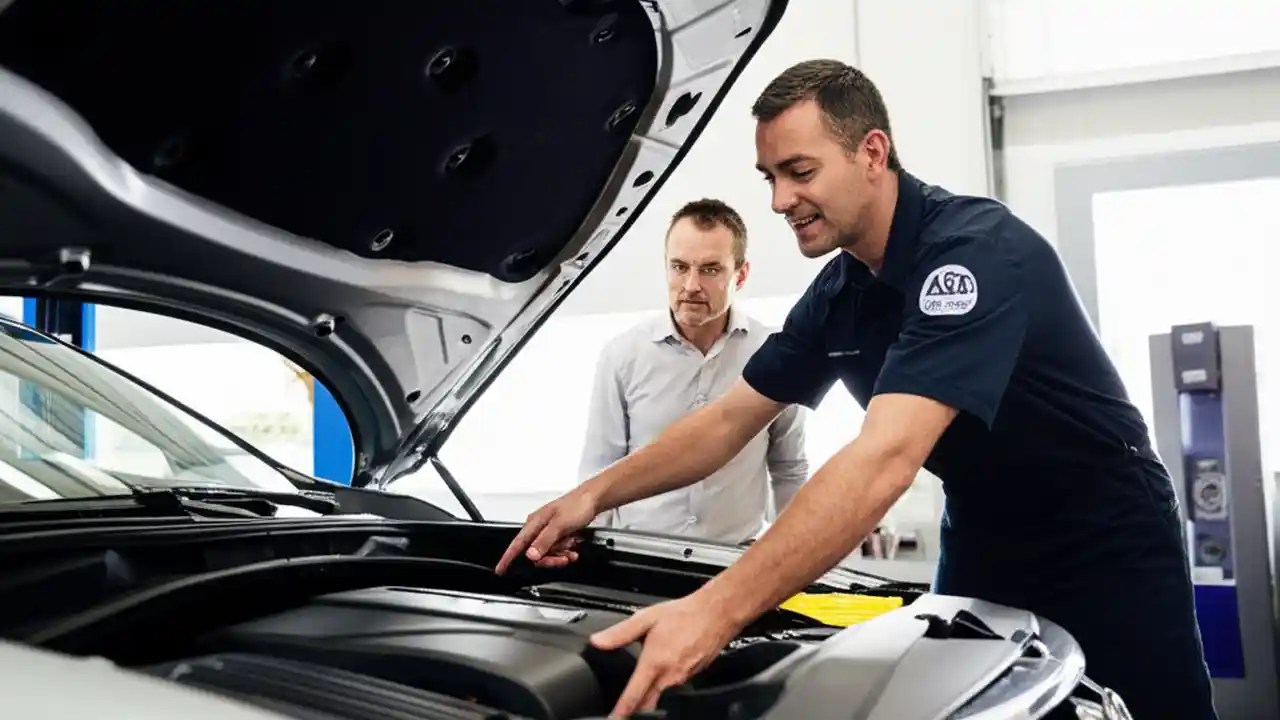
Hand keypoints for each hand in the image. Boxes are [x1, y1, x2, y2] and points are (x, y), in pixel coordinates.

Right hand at [494, 488, 598, 574]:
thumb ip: (544, 541)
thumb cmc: (577, 505)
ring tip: (571, 548)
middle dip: (550, 558)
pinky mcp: (557, 533)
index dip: (507, 558)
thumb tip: (530, 554)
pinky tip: (572, 547)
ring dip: (560, 554)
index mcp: (534, 523)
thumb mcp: (560, 525)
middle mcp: (538, 527)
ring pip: (548, 553)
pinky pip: (557, 549)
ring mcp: (548, 531)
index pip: (517, 544)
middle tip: (562, 559)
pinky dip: (565, 551)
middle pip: (536, 554)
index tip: (500, 569)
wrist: (593, 499)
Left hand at [590, 591, 742, 717]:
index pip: (633, 697)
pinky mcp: (693, 677)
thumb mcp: (646, 618)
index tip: (613, 719)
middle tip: (623, 710)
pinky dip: (665, 684)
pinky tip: (663, 670)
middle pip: (648, 704)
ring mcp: (683, 679)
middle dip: (635, 710)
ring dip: (649, 695)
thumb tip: (597, 641)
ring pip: (661, 695)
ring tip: (640, 689)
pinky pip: (674, 686)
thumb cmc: (684, 614)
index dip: (621, 712)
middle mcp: (669, 676)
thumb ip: (620, 633)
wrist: (717, 614)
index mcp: (654, 663)